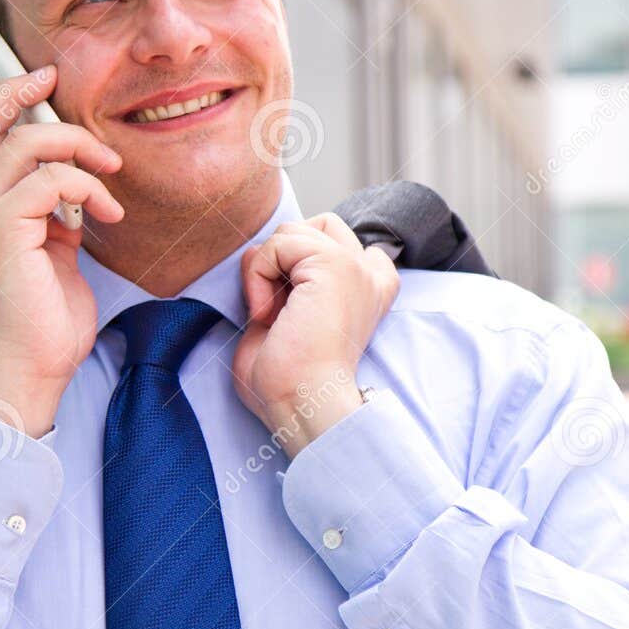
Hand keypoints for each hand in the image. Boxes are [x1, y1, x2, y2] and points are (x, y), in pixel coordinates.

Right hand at [0, 66, 123, 436]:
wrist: (31, 366)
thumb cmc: (46, 318)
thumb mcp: (54, 249)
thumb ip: (54, 210)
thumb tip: (73, 178)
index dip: (0, 98)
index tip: (36, 79)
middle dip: (20, 92)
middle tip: (55, 79)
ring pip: (24, 144)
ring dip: (77, 145)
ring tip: (110, 167)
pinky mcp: (3, 228)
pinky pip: (49, 179)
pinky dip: (88, 186)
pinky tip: (110, 213)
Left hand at [231, 213, 398, 457]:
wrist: (301, 404)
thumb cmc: (288, 379)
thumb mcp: (286, 318)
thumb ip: (283, 281)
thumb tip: (257, 255)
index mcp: (368, 290)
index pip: (333, 239)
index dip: (298, 261)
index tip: (287, 309)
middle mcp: (370, 275)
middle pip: (317, 225)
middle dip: (282, 256)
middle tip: (274, 306)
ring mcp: (356, 266)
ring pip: (291, 231)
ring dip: (264, 269)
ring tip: (269, 313)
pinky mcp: (333, 264)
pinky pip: (277, 243)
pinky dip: (258, 274)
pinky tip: (265, 314)